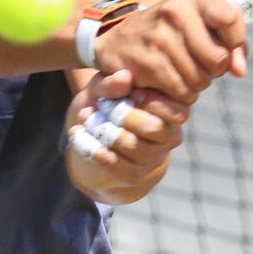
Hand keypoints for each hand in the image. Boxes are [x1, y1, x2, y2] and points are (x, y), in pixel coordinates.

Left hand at [66, 69, 189, 185]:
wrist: (93, 138)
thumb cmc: (106, 103)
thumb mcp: (103, 88)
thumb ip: (112, 82)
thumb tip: (124, 78)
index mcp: (172, 111)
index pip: (174, 109)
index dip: (149, 100)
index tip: (129, 92)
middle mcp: (169, 136)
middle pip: (153, 128)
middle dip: (124, 116)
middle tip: (103, 106)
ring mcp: (154, 158)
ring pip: (133, 147)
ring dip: (105, 131)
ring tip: (85, 118)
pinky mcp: (136, 175)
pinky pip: (119, 167)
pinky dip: (96, 151)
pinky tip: (79, 136)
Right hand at [91, 0, 246, 104]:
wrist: (116, 41)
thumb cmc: (169, 33)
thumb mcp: (198, 23)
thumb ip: (230, 42)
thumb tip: (240, 70)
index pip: (230, 18)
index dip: (236, 43)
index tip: (229, 50)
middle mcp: (174, 11)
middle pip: (218, 58)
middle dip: (214, 69)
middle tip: (199, 64)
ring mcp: (158, 38)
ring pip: (201, 80)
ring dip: (196, 85)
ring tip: (180, 71)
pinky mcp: (146, 64)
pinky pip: (182, 93)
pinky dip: (180, 95)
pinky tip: (167, 82)